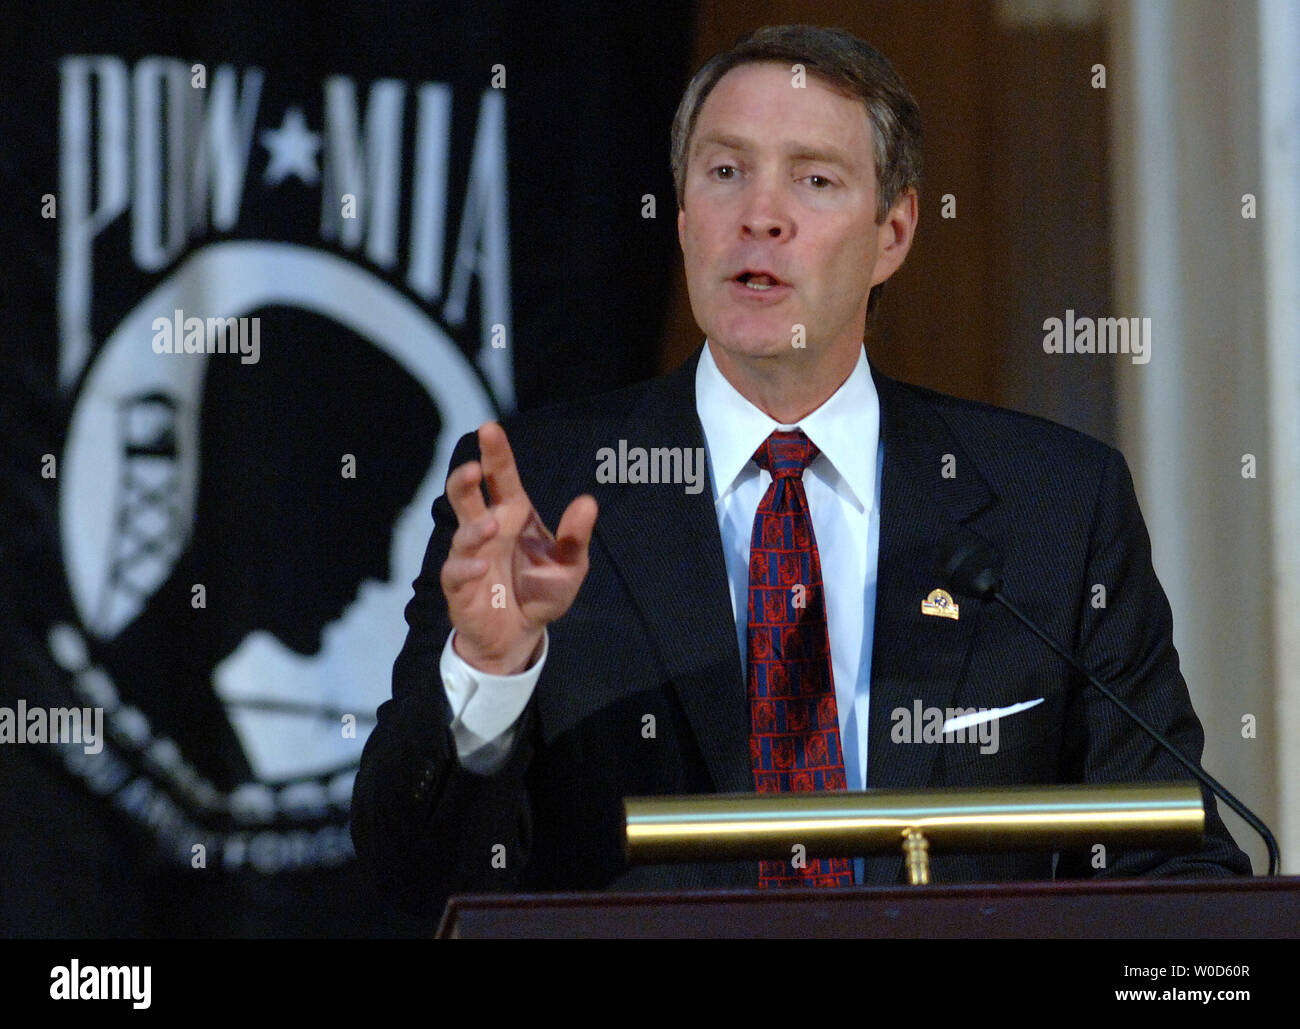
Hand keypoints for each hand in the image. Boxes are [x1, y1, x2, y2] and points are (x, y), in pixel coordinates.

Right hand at [440, 422, 597, 674]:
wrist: (521, 635)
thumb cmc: (542, 591)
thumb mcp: (570, 566)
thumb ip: (576, 536)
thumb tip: (588, 502)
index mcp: (513, 515)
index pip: (501, 476)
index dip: (495, 452)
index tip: (490, 428)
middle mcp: (488, 529)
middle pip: (467, 494)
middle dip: (465, 478)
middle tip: (474, 468)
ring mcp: (470, 556)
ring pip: (461, 531)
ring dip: (475, 527)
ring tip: (491, 524)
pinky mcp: (459, 586)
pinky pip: (455, 571)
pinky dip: (466, 566)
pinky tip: (480, 567)